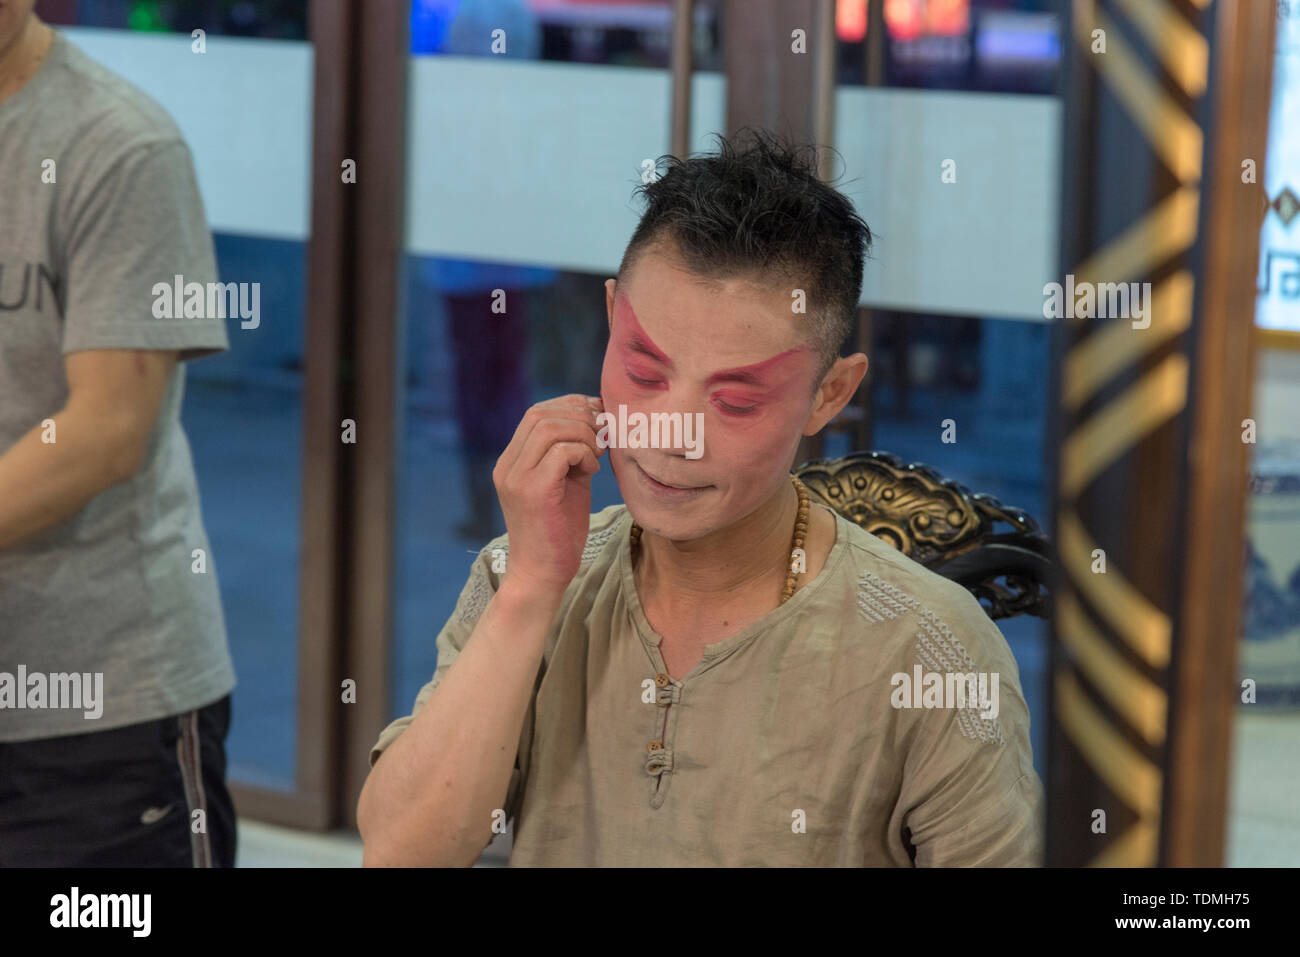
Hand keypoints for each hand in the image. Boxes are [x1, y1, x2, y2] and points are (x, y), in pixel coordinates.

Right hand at [491, 394, 605, 596]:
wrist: (543, 575)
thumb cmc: (559, 532)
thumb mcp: (566, 483)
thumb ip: (573, 452)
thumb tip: (598, 419)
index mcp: (511, 462)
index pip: (536, 413)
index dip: (570, 406)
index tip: (598, 418)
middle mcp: (508, 466)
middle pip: (541, 414)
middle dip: (579, 415)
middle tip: (604, 434)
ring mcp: (516, 478)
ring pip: (551, 427)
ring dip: (584, 435)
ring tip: (598, 455)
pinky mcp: (533, 491)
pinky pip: (562, 451)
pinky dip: (584, 454)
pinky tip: (593, 472)